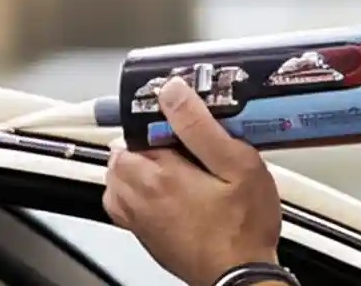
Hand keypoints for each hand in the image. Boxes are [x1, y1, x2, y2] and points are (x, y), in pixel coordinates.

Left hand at [103, 77, 281, 285]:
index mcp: (159, 175)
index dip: (155, 119)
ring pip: (116, 179)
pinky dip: (131, 193)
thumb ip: (200, 126)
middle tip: (175, 144)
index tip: (177, 121)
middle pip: (120, 153)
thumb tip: (173, 92)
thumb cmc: (245, 227)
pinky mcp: (144, 236)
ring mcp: (138, 219)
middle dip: (142, 143)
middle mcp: (140, 196)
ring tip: (167, 165)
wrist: (243, 277)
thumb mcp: (238, 164)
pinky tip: (159, 191)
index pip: (134, 129)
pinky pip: (122, 205)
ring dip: (134, 167)